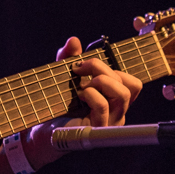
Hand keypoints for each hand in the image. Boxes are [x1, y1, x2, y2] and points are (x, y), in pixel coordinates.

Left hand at [21, 37, 141, 170]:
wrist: (41, 133)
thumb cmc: (55, 107)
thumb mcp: (62, 77)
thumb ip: (68, 58)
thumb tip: (74, 41)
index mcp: (113, 101)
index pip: (133, 84)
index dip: (115, 69)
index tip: (87, 65)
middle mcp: (117, 113)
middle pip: (129, 84)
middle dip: (102, 68)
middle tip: (78, 69)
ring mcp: (109, 123)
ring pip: (122, 94)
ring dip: (100, 81)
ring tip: (81, 86)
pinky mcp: (98, 130)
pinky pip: (103, 105)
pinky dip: (90, 94)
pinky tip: (78, 97)